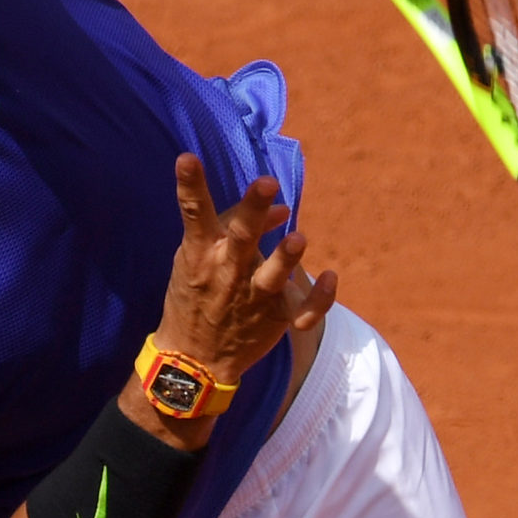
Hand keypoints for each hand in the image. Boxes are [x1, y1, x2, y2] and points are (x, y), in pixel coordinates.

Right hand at [152, 156, 335, 393]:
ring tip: (297, 238)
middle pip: (242, 237)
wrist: (194, 359)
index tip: (187, 158)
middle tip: (267, 183)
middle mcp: (228, 272)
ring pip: (272, 278)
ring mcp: (253, 298)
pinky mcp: (275, 321)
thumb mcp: (199, 258)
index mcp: (203, 253)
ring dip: (285, 259)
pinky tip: (330, 276)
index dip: (190, 185)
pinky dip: (320, 300)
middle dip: (253, 210)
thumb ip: (235, 225)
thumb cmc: (196, 296)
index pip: (194, 213)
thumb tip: (281, 207)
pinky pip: (304, 314)